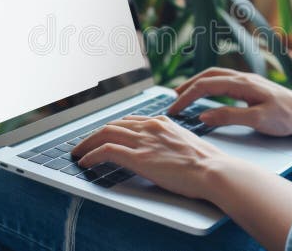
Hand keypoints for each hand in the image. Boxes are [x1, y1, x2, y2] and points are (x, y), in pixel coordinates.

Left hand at [72, 115, 233, 199]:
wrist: (213, 170)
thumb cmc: (206, 163)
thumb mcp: (187, 144)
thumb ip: (170, 142)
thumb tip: (163, 152)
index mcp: (162, 122)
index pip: (129, 120)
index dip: (113, 128)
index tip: (104, 135)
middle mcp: (150, 126)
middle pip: (113, 125)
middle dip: (94, 134)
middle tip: (84, 144)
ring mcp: (143, 141)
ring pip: (105, 134)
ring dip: (87, 144)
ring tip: (78, 153)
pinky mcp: (138, 157)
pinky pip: (106, 151)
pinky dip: (91, 155)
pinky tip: (85, 162)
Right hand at [168, 67, 291, 135]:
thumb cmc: (286, 118)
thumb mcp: (257, 120)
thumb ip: (229, 117)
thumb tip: (203, 116)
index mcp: (242, 84)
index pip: (205, 86)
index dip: (187, 97)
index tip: (174, 109)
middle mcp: (242, 78)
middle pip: (207, 76)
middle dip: (187, 87)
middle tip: (172, 100)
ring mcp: (246, 81)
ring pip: (214, 77)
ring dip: (197, 84)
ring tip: (183, 96)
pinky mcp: (250, 87)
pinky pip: (223, 81)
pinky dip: (208, 86)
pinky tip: (206, 95)